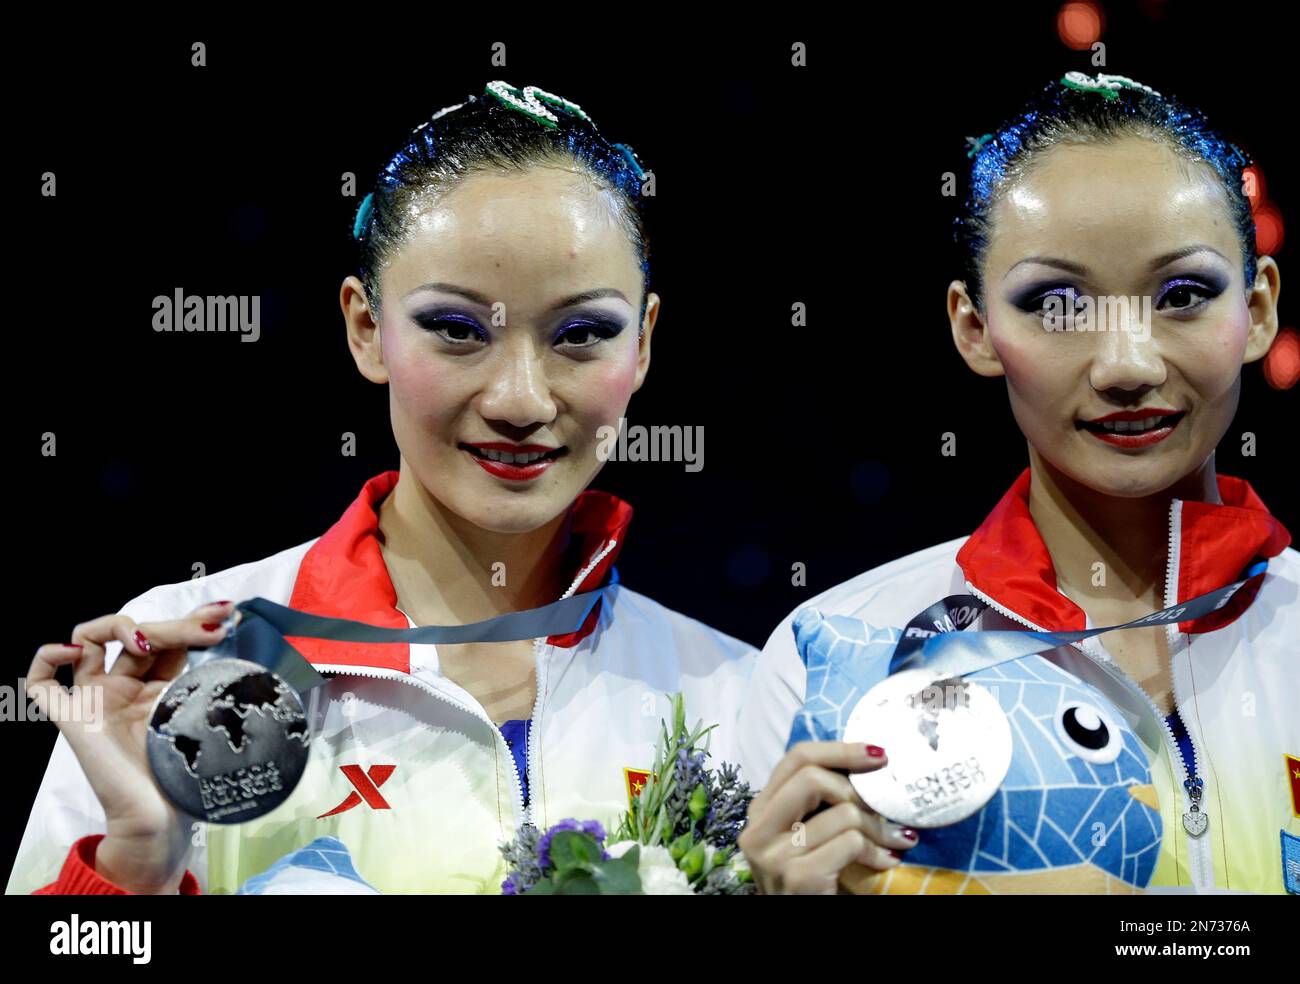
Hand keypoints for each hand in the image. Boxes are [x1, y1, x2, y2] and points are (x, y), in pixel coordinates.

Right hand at [27, 600, 236, 891]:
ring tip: (148, 643)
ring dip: (120, 626)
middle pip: (140, 635)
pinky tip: (72, 651)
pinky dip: (47, 657)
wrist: (163, 818)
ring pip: (91, 639)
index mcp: (158, 688)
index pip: (169, 640)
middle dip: (177, 625)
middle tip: (215, 626)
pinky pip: (41, 682)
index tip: (226, 614)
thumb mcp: (204, 713)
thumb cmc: (188, 773)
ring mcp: (97, 700)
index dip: (193, 622)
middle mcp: (125, 689)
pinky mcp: (72, 718)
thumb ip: (210, 677)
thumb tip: (232, 632)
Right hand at [738, 741, 917, 894]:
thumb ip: (818, 803)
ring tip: (895, 841)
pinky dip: (877, 851)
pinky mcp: (798, 877)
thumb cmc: (815, 880)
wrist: (805, 924)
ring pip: (842, 811)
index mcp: (760, 810)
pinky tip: (886, 862)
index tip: (879, 755)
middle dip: (857, 788)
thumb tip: (867, 763)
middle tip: (883, 808)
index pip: (796, 758)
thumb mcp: (806, 834)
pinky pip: (851, 842)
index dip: (840, 750)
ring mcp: (774, 855)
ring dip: (878, 827)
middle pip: (812, 775)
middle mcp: (757, 829)